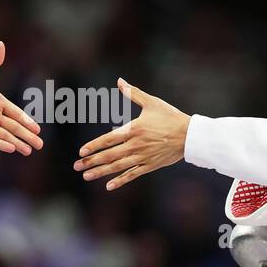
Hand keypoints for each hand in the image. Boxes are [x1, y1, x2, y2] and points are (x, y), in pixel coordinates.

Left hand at [0, 41, 42, 153]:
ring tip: (29, 151)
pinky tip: (12, 149)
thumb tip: (1, 44)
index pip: (16, 113)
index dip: (27, 121)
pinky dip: (1, 144)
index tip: (38, 129)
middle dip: (27, 136)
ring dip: (17, 143)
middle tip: (40, 145)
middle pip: (14, 128)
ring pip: (5, 136)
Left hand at [73, 78, 189, 189]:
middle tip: (77, 166)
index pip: (108, 139)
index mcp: (134, 129)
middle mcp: (136, 145)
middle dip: (92, 161)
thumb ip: (133, 93)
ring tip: (86, 176)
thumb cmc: (170, 117)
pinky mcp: (150, 165)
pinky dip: (121, 180)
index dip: (94, 146)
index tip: (81, 152)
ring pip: (118, 166)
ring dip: (101, 172)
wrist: (190, 135)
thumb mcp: (152, 102)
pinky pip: (132, 174)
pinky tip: (109, 186)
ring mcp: (142, 157)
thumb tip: (120, 81)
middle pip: (109, 155)